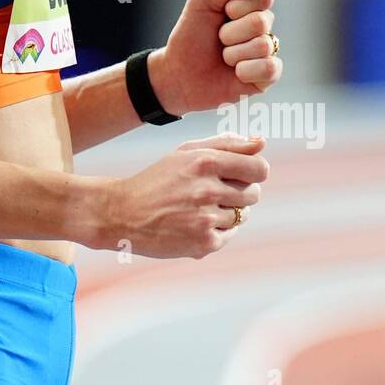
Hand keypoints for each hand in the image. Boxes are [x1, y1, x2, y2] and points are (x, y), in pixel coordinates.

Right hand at [95, 133, 268, 257]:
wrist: (123, 213)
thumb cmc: (158, 179)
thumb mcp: (186, 152)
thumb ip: (227, 144)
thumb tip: (261, 142)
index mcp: (205, 162)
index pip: (259, 168)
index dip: (255, 171)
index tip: (244, 174)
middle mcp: (208, 190)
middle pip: (254, 193)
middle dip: (238, 192)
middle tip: (211, 192)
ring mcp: (207, 218)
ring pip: (242, 215)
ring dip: (227, 211)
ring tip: (197, 208)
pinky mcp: (204, 243)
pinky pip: (229, 234)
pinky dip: (216, 230)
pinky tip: (193, 223)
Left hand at [148, 0, 281, 115]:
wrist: (178, 74)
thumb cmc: (190, 36)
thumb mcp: (203, 1)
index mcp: (250, 6)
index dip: (238, 6)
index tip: (221, 13)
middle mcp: (263, 28)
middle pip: (262, 21)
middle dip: (230, 32)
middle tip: (218, 39)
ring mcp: (267, 52)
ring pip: (263, 46)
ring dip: (233, 53)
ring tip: (224, 57)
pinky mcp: (267, 77)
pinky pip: (270, 68)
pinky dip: (245, 71)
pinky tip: (236, 74)